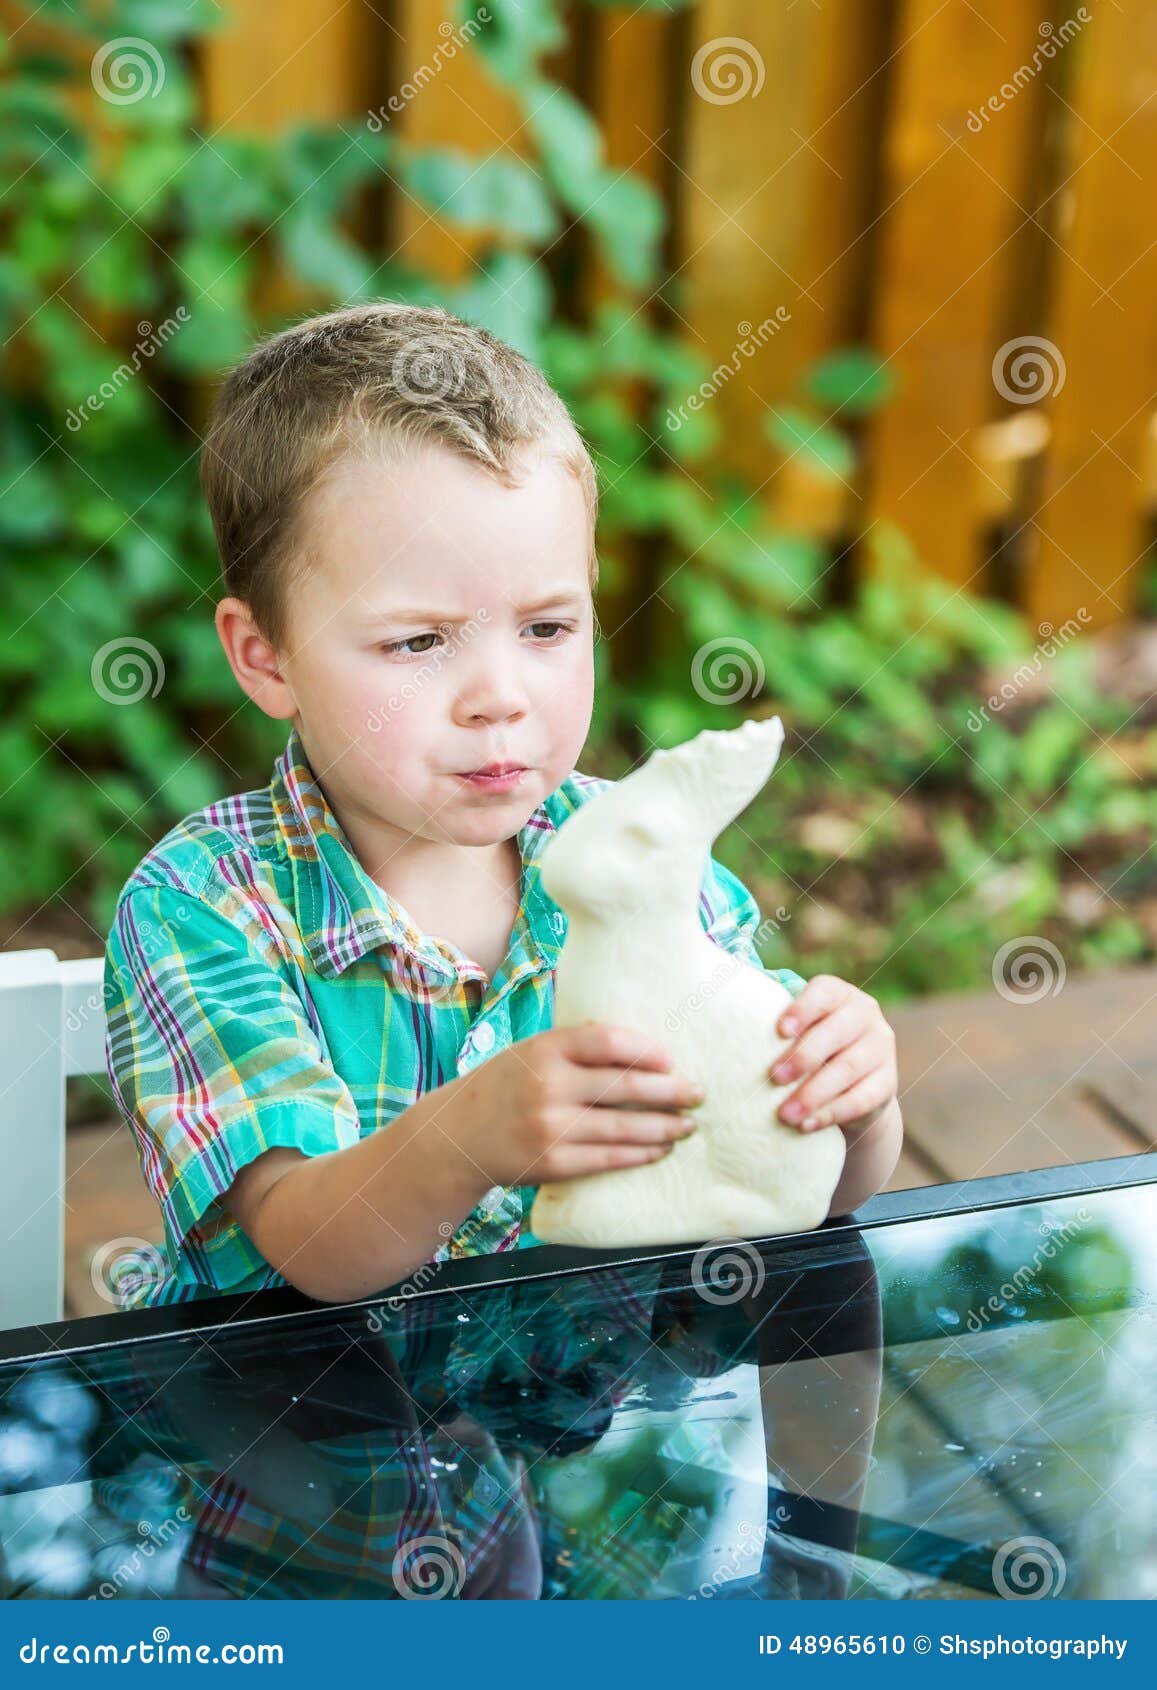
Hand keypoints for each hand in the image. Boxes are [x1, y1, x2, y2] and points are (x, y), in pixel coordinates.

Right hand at [451, 1024, 703, 1187]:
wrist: (457, 1136)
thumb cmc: (506, 1086)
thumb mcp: (531, 1051)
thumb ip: (577, 1046)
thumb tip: (640, 1047)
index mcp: (545, 1049)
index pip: (610, 1042)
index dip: (648, 1051)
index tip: (670, 1061)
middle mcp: (548, 1085)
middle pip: (627, 1087)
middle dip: (671, 1092)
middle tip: (697, 1094)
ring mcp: (550, 1127)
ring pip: (625, 1128)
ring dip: (664, 1127)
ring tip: (686, 1125)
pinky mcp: (552, 1163)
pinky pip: (609, 1158)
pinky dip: (640, 1154)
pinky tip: (659, 1149)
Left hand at [767, 975, 897, 1135]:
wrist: (852, 1082)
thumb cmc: (808, 1046)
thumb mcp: (799, 1029)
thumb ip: (776, 1022)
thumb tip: (724, 1014)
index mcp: (840, 994)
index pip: (824, 993)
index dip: (802, 1009)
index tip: (779, 1031)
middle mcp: (866, 1014)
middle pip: (837, 1032)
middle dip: (803, 1056)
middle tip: (773, 1078)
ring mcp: (881, 1047)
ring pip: (849, 1069)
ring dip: (813, 1093)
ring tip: (784, 1114)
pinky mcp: (888, 1082)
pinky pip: (863, 1099)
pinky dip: (832, 1113)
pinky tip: (807, 1125)